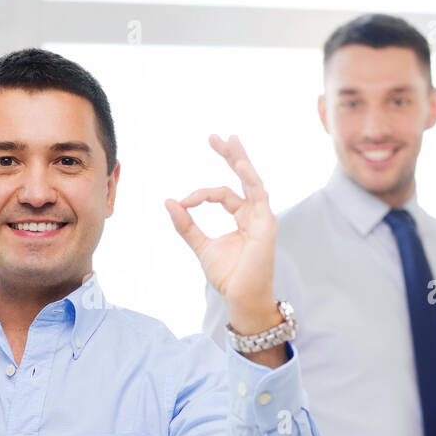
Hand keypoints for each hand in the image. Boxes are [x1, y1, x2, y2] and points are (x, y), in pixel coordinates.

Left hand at [165, 135, 279, 335]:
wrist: (241, 298)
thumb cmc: (228, 276)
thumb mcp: (201, 246)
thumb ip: (186, 225)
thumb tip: (169, 202)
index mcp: (242, 217)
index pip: (222, 194)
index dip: (200, 194)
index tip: (183, 202)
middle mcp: (255, 214)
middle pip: (243, 177)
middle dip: (231, 155)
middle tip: (216, 136)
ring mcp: (263, 218)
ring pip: (252, 181)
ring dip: (240, 160)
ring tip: (229, 140)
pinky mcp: (266, 225)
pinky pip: (258, 196)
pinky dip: (249, 179)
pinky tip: (239, 164)